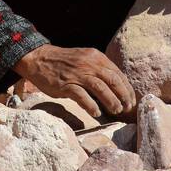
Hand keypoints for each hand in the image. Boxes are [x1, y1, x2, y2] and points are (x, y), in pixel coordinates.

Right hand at [13, 44, 136, 120]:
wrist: (39, 58)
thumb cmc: (64, 62)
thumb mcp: (85, 59)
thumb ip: (99, 69)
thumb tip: (116, 88)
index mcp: (96, 57)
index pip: (118, 74)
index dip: (127, 89)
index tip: (132, 101)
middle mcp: (89, 64)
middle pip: (113, 81)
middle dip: (123, 96)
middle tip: (127, 109)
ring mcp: (77, 74)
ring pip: (101, 88)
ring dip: (111, 101)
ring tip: (116, 111)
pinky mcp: (65, 84)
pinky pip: (82, 96)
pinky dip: (91, 105)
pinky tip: (96, 113)